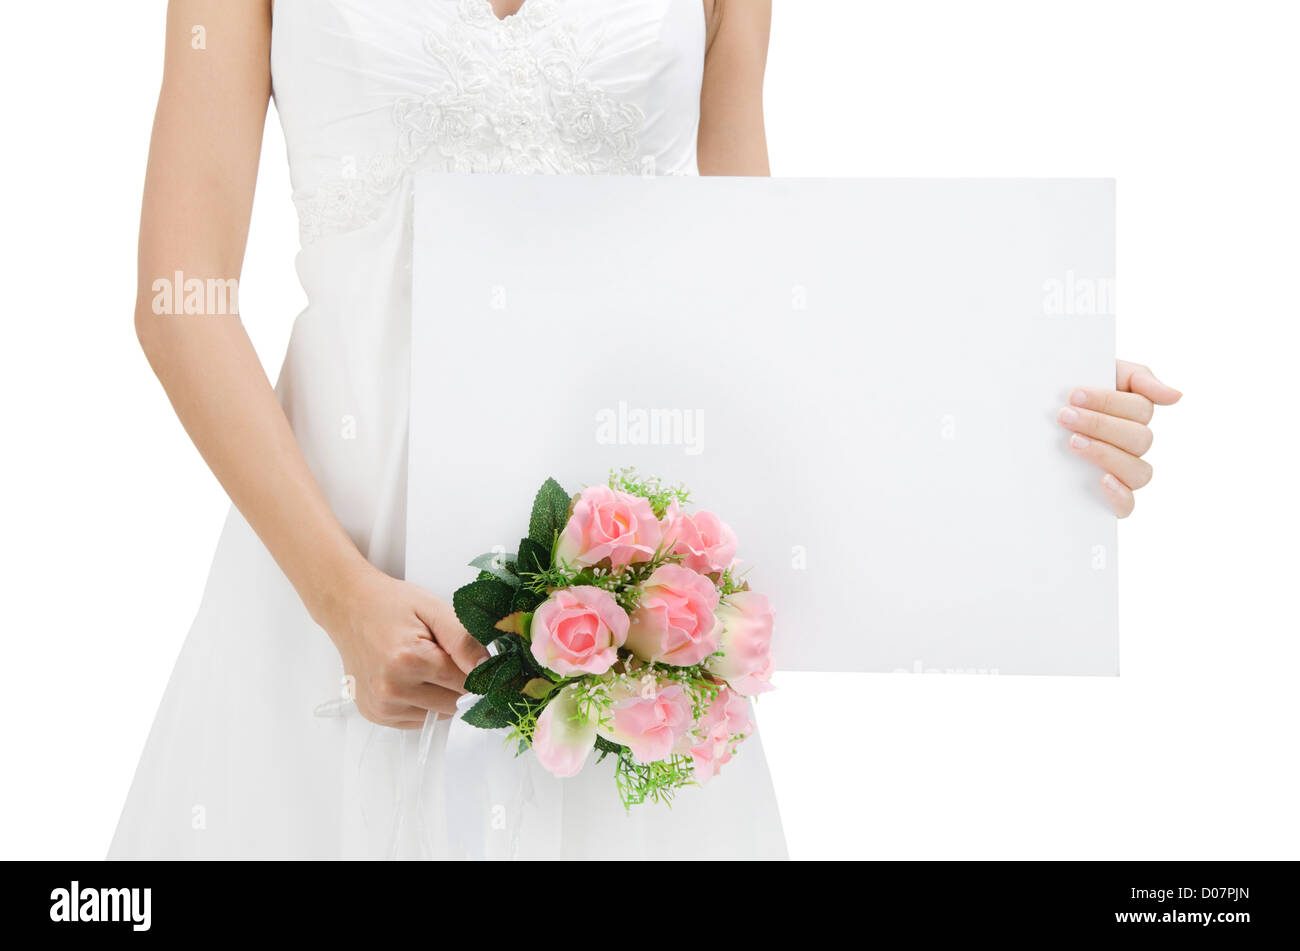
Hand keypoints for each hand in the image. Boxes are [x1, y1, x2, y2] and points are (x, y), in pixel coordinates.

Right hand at [321, 567, 489, 728]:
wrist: (348, 606)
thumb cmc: (390, 604)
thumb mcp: (434, 609)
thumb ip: (463, 640)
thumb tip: (487, 668)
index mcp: (410, 660)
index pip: (466, 683)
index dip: (476, 670)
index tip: (472, 657)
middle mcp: (392, 689)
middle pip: (454, 704)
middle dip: (457, 682)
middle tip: (442, 655)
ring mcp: (381, 705)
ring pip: (437, 715)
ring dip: (440, 694)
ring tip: (422, 664)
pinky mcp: (375, 714)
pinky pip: (417, 720)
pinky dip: (422, 703)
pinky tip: (410, 678)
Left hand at [1057, 359, 1181, 517]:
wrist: (1031, 419)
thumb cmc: (1069, 395)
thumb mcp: (1100, 374)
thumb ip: (1138, 378)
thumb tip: (1176, 396)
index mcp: (1134, 416)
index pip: (1139, 410)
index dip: (1109, 401)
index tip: (1075, 395)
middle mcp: (1133, 446)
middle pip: (1139, 439)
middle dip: (1100, 424)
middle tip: (1065, 416)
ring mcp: (1123, 474)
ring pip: (1138, 471)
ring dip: (1106, 454)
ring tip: (1073, 442)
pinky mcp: (1109, 499)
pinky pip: (1127, 506)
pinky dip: (1119, 495)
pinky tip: (1102, 481)